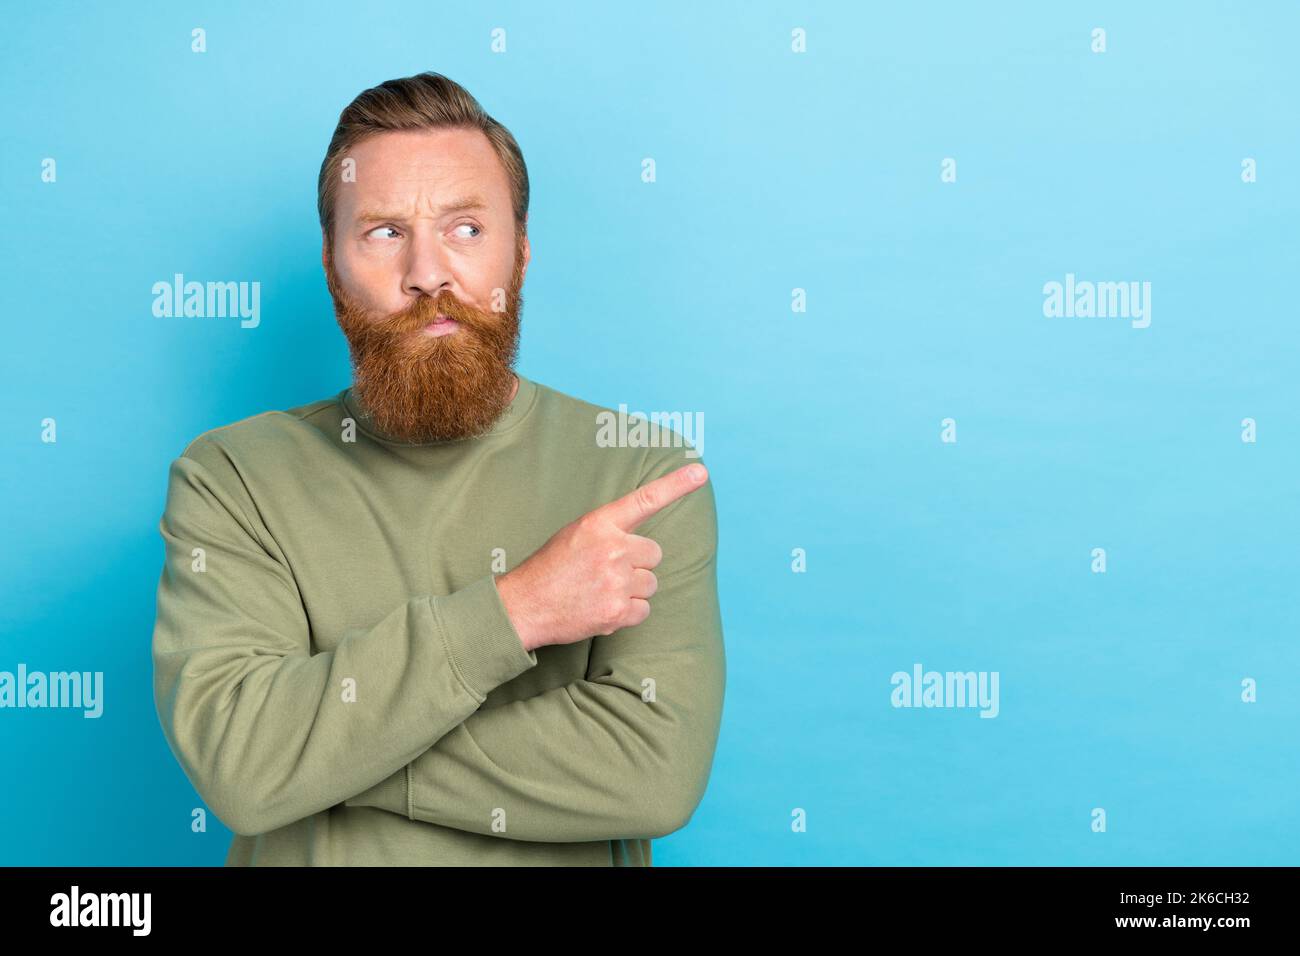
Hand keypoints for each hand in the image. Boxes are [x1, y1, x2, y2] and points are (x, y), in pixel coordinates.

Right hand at [496, 463, 708, 650]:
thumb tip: (642, 544)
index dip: (675, 485)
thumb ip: (609, 531)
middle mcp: (612, 548)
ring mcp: (617, 581)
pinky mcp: (618, 611)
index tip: (701, 472)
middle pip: (654, 554)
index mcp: (599, 523)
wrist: (524, 606)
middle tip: (607, 572)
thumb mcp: (576, 534)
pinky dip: (628, 614)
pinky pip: (644, 610)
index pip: (645, 500)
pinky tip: (602, 609)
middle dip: (638, 564)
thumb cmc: (551, 569)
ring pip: (651, 584)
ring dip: (633, 590)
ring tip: (601, 591)